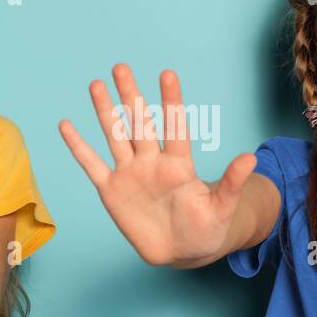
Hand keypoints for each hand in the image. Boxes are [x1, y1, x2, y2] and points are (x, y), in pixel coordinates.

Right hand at [59, 63, 257, 266]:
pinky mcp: (111, 190)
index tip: (167, 74)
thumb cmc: (207, 227)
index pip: (174, 126)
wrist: (183, 251)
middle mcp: (152, 162)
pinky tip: (66, 124)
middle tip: (121, 66)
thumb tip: (251, 158)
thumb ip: (231, 183)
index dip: (170, 101)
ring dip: (105, 111)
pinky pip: (91, 165)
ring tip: (97, 84)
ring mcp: (130, 174)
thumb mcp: (222, 207)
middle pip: (139, 123)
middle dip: (131, 96)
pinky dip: (78, 147)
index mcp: (179, 164)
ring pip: (115, 136)